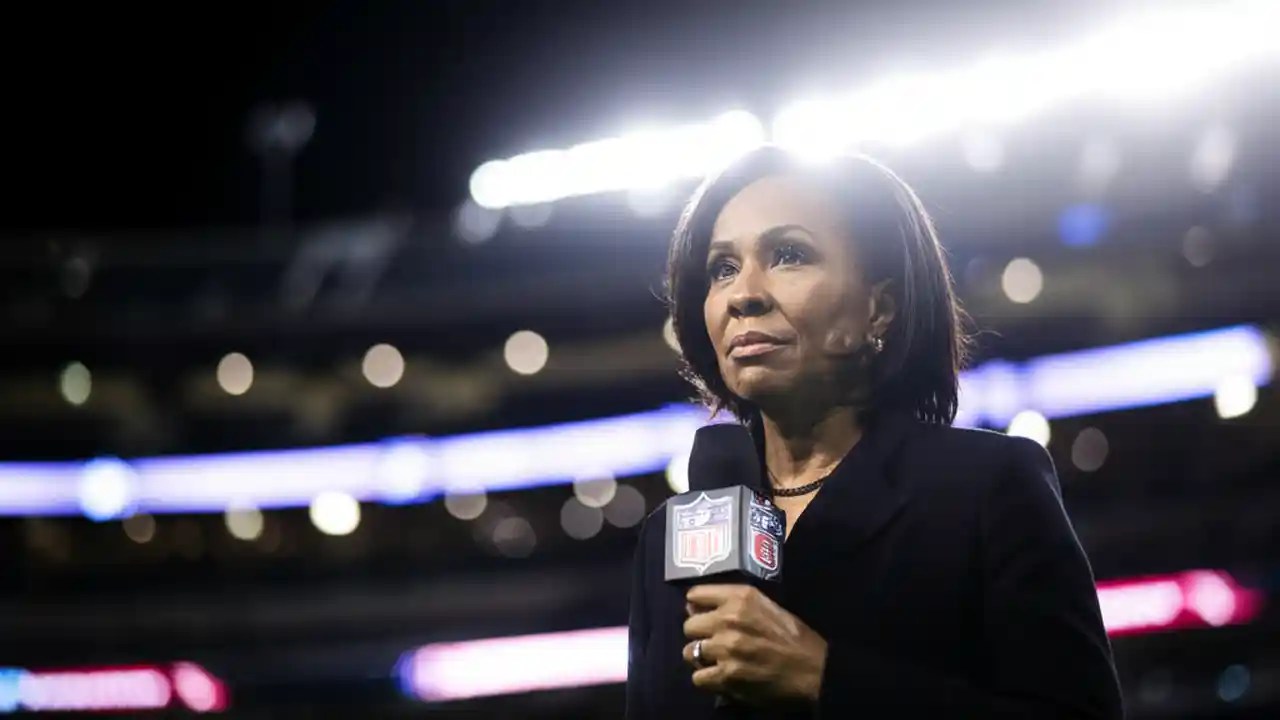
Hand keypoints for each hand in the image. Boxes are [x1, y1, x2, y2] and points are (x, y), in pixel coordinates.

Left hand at [682, 584, 827, 704]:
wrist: (813, 669)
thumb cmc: (794, 637)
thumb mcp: (766, 605)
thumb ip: (734, 603)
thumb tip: (698, 607)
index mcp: (740, 597)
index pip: (695, 594)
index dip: (696, 607)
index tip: (702, 614)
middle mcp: (728, 619)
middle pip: (688, 625)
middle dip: (699, 634)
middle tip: (713, 642)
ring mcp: (725, 648)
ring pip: (688, 652)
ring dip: (701, 658)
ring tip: (717, 661)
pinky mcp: (727, 675)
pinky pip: (698, 678)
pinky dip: (707, 680)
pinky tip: (721, 678)